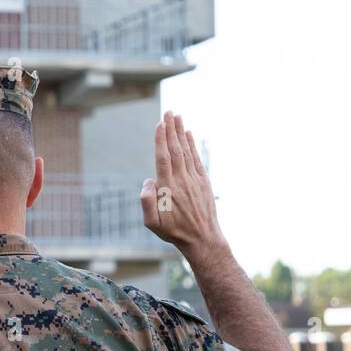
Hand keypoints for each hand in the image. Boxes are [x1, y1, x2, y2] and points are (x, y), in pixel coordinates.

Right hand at [139, 112, 227, 263]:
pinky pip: (196, 159)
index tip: (160, 124)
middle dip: (171, 130)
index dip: (161, 140)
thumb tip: (147, 181)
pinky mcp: (203, 182)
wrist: (203, 239)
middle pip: (175, 150)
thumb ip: (146, 203)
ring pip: (186, 151)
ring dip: (181, 133)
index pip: (163, 158)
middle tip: (168, 111)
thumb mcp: (153, 224)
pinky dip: (192, 145)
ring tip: (177, 116)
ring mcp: (195, 180)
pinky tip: (188, 134)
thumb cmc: (174, 231)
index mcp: (168, 189)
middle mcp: (182, 180)